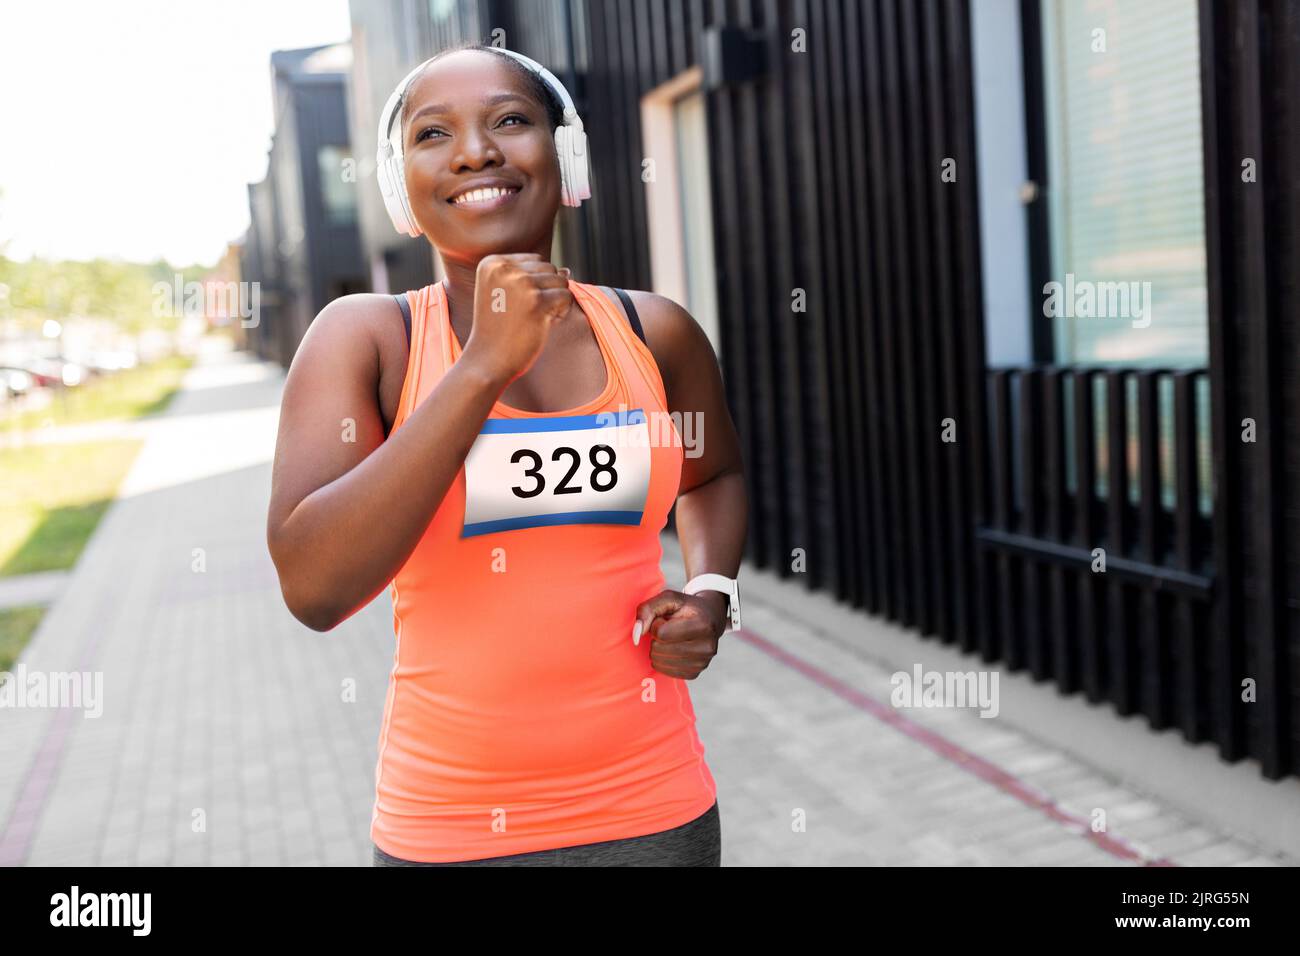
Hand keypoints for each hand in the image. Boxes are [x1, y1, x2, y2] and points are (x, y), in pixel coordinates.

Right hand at [461, 253, 572, 386]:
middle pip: (549, 268)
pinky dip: (561, 312)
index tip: (518, 304)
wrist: (487, 360)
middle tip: (528, 314)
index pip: (534, 261)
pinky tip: (544, 324)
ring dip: (555, 301)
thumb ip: (532, 277)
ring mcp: (521, 283)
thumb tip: (567, 270)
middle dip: (548, 291)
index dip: (536, 284)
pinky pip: (566, 296)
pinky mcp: (536, 301)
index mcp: (492, 263)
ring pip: (560, 280)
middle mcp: (504, 268)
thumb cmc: (498, 330)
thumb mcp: (504, 293)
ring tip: (535, 318)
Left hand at [632, 589, 726, 679]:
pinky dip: (662, 659)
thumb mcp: (668, 598)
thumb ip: (647, 609)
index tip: (666, 619)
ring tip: (672, 637)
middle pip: (658, 649)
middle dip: (656, 637)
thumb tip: (635, 636)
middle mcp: (707, 647)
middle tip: (669, 628)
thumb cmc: (685, 607)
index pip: (661, 633)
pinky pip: (663, 671)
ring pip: (659, 662)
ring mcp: (702, 663)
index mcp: (703, 625)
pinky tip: (674, 648)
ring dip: (658, 648)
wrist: (710, 618)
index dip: (656, 624)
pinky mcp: (694, 674)